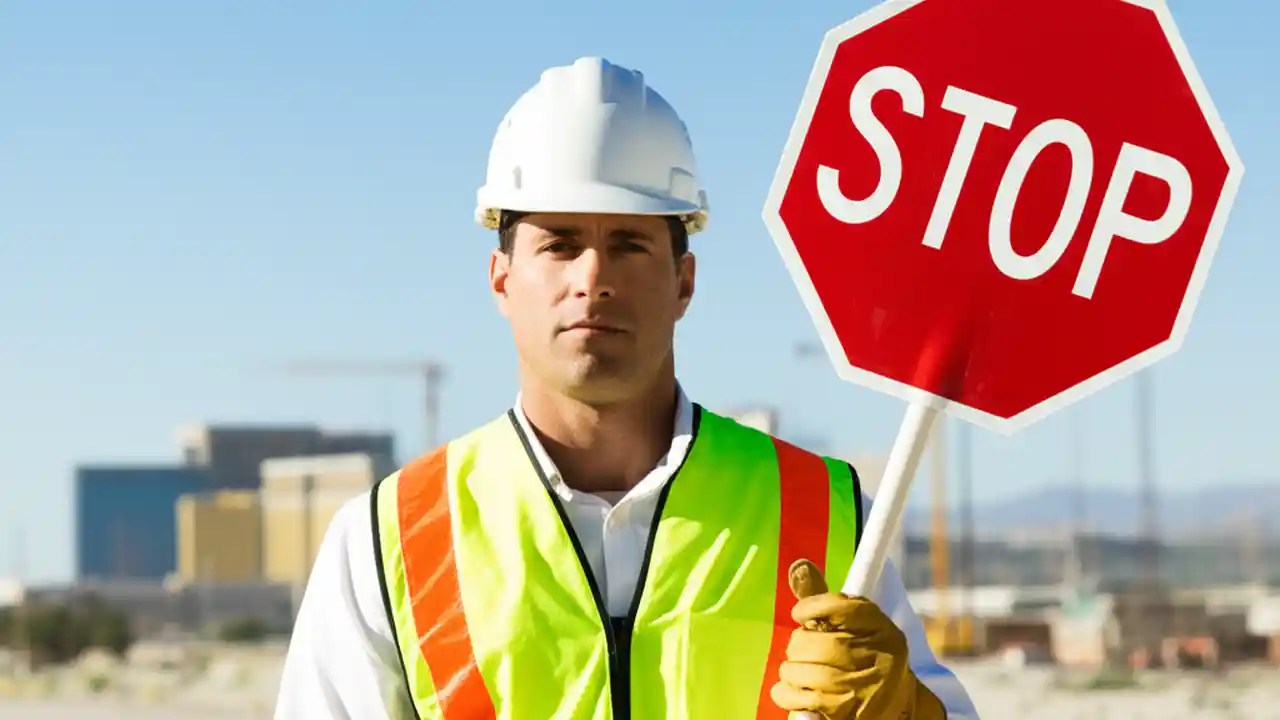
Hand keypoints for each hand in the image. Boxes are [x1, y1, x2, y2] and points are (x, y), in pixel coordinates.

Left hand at [769, 559, 945, 719]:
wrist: (895, 706)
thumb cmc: (863, 657)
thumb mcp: (853, 626)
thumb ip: (824, 600)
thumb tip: (798, 566)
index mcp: (882, 629)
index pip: (843, 606)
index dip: (813, 606)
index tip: (799, 614)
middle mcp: (881, 658)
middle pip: (820, 643)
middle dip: (798, 645)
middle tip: (799, 650)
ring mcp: (866, 688)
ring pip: (807, 672)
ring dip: (790, 671)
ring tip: (795, 672)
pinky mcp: (847, 715)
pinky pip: (803, 701)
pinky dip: (786, 695)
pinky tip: (791, 692)